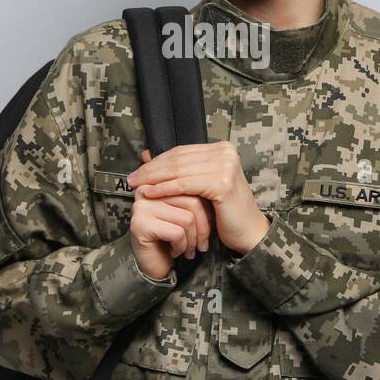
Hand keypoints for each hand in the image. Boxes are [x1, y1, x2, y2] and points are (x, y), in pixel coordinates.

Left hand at [127, 141, 270, 254]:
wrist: (248, 231)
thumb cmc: (223, 210)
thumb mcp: (200, 185)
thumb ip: (178, 170)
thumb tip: (145, 154)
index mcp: (222, 148)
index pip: (181, 151)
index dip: (156, 161)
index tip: (138, 171)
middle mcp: (226, 153)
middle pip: (178, 159)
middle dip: (151, 169)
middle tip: (131, 179)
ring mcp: (226, 167)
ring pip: (179, 170)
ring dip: (154, 179)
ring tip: (137, 187)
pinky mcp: (222, 184)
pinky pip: (185, 185)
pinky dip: (164, 188)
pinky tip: (150, 193)